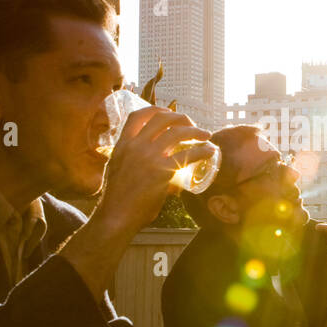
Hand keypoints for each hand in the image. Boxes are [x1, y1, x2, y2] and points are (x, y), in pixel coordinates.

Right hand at [99, 107, 209, 230]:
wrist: (115, 216)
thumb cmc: (117, 198)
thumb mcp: (117, 169)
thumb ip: (132, 160)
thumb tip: (150, 160)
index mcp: (122, 144)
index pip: (137, 116)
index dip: (155, 110)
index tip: (168, 112)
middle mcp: (135, 146)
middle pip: (161, 118)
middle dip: (180, 117)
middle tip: (191, 124)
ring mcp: (149, 157)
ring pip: (177, 132)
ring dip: (195, 130)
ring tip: (206, 135)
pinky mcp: (162, 172)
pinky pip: (188, 155)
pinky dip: (202, 150)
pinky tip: (210, 151)